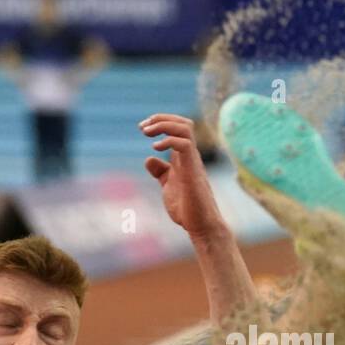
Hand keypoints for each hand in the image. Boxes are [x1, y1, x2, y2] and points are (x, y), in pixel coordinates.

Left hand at [140, 113, 228, 242]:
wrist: (201, 225)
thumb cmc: (187, 208)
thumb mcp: (168, 186)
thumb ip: (161, 172)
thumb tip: (150, 159)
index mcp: (185, 158)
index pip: (179, 127)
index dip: (161, 121)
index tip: (143, 128)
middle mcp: (191, 156)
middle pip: (183, 122)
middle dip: (161, 118)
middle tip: (142, 127)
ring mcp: (192, 162)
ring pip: (185, 128)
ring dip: (163, 125)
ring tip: (147, 132)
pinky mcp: (192, 170)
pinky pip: (184, 144)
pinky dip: (168, 140)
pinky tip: (155, 149)